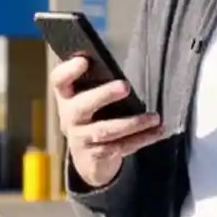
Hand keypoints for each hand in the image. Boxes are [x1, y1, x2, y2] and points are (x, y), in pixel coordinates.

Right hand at [51, 56, 164, 188]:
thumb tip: (124, 58)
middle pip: (81, 106)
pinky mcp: (96, 155)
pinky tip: (158, 131)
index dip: (68, 71)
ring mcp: (81, 138)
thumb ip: (97, 81)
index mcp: (66, 97)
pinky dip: (142, 138)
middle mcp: (69, 117)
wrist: (87, 158)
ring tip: (154, 117)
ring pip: (106, 131)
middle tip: (125, 86)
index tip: (84, 60)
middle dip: (103, 95)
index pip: (58, 80)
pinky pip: (121, 146)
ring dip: (132, 123)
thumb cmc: (92, 116)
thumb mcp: (88, 97)